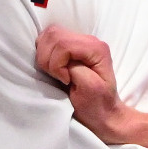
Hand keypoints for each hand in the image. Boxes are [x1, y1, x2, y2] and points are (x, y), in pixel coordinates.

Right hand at [36, 26, 135, 144]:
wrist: (102, 113)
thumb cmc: (97, 105)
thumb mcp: (90, 89)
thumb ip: (77, 70)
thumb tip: (64, 62)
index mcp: (97, 48)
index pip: (64, 44)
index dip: (57, 63)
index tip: (65, 80)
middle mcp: (88, 40)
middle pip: (54, 34)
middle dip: (48, 58)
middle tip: (57, 77)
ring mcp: (78, 41)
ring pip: (49, 34)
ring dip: (45, 56)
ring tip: (55, 73)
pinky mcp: (69, 46)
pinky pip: (48, 39)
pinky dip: (44, 53)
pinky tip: (53, 68)